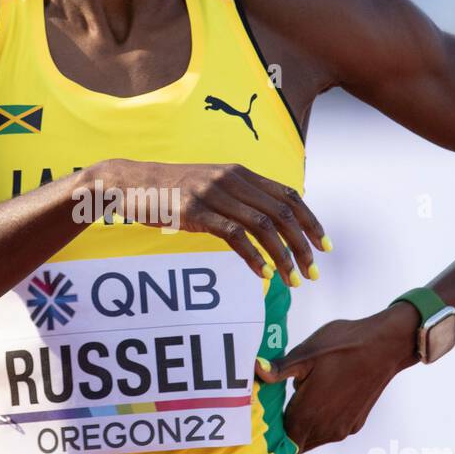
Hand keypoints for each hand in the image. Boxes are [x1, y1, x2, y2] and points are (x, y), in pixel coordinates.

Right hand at [97, 157, 328, 283]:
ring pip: (263, 226)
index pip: (289, 196)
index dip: (312, 221)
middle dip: (303, 246)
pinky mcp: (195, 211)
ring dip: (283, 256)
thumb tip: (268, 221)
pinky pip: (234, 236)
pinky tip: (263, 275)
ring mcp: (213, 194)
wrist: (129, 182)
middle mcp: (231, 179)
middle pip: (282, 213)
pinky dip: (253, 257)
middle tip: (312, 273)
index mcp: (240, 172)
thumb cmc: (171, 190)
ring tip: (292, 281)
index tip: (324, 247)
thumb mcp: (210, 185)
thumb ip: (238, 197)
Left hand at [255, 303, 419, 453]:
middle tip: (268, 423)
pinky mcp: (355, 423)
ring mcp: (343, 428)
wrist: (385, 347)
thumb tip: (255, 371)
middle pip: (297, 444)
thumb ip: (280, 369)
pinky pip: (329, 430)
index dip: (271, 451)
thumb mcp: (306, 352)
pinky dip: (320, 422)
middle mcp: (326, 429)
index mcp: (308, 415)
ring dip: (302, 428)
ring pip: (313, 438)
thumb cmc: (344, 345)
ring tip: (293, 405)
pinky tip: (319, 399)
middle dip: (283, 437)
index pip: (284, 447)